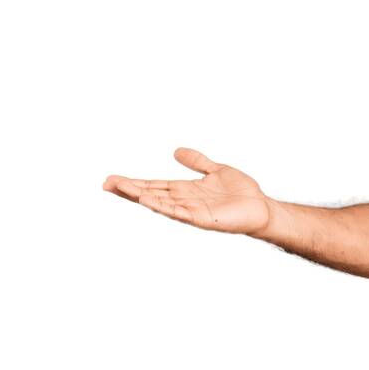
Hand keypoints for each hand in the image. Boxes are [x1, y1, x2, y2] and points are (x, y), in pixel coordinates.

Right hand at [102, 147, 271, 235]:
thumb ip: (197, 161)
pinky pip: (179, 213)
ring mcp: (192, 211)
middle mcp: (184, 200)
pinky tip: (149, 200)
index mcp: (185, 190)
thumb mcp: (216, 169)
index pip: (154, 185)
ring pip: (160, 203)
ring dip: (141, 196)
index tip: (112, 179)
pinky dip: (163, 207)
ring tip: (121, 189)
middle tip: (106, 184)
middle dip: (129, 190)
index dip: (133, 183)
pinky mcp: (202, 218)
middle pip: (151, 194)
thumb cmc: (241, 193)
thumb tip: (175, 151)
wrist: (262, 207)